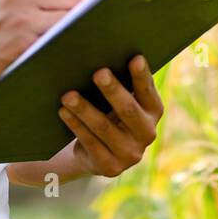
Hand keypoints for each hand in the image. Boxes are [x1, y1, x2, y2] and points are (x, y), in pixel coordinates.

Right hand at [0, 0, 93, 92]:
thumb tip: (80, 0)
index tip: (100, 6)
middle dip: (93, 11)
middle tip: (103, 26)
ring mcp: (21, 16)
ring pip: (71, 17)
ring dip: (86, 30)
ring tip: (94, 40)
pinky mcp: (21, 42)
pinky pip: (58, 41)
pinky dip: (71, 47)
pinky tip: (76, 54)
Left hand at [58, 55, 162, 177]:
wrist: (101, 153)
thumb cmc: (112, 112)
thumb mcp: (124, 99)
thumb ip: (125, 82)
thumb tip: (108, 51)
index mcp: (154, 111)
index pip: (148, 92)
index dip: (142, 76)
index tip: (135, 58)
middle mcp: (147, 134)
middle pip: (128, 110)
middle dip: (113, 90)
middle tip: (98, 72)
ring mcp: (130, 154)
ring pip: (104, 128)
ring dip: (85, 109)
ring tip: (68, 94)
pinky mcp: (110, 167)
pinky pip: (90, 143)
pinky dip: (75, 125)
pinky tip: (63, 111)